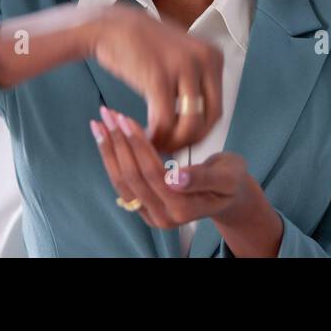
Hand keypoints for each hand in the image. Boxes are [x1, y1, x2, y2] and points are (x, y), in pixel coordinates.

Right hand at [86, 4, 222, 152]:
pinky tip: (144, 136)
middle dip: (189, 141)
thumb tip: (203, 118)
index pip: (217, 107)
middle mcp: (205, 60)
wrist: (109, 26)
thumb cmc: (142, 45)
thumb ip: (195, 81)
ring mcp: (184, 68)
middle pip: (209, 119)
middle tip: (170, 148)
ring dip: (172, 142)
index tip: (181, 141)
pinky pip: (165, 121)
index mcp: (213, 56)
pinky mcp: (159, 78)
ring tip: (155, 143)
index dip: (200, 131)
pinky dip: (156, 136)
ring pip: (190, 125)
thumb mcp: (181, 55)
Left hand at [90, 105, 250, 230]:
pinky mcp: (144, 208)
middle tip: (108, 114)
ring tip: (100, 123)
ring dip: (108, 151)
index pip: (152, 173)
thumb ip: (203, 178)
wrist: (229, 195)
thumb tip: (176, 178)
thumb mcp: (228, 175)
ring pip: (122, 181)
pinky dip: (112, 159)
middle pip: (132, 177)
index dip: (137, 145)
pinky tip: (105, 138)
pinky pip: (122, 183)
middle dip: (117, 143)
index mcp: (183, 209)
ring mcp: (152, 215)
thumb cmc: (230, 179)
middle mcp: (163, 217)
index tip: (125, 119)